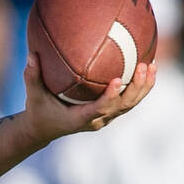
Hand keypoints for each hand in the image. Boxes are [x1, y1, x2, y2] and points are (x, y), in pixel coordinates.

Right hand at [20, 51, 156, 146]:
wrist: (44, 129)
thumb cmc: (39, 110)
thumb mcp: (33, 96)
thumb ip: (32, 77)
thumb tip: (32, 54)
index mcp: (79, 119)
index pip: (99, 109)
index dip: (110, 96)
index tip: (118, 80)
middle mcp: (97, 120)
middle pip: (122, 106)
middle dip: (135, 88)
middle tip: (142, 66)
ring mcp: (105, 117)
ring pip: (130, 104)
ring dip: (143, 86)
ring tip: (151, 64)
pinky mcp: (110, 112)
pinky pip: (129, 100)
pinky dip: (140, 86)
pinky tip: (148, 67)